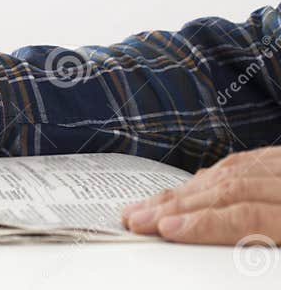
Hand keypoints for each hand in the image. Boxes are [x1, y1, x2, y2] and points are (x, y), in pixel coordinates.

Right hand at [121, 147, 280, 244]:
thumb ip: (257, 234)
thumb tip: (200, 236)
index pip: (248, 215)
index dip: (203, 223)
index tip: (165, 229)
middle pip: (230, 190)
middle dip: (178, 206)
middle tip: (138, 218)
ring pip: (230, 171)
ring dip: (185, 190)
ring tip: (149, 205)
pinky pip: (245, 160)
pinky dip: (212, 173)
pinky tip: (192, 184)